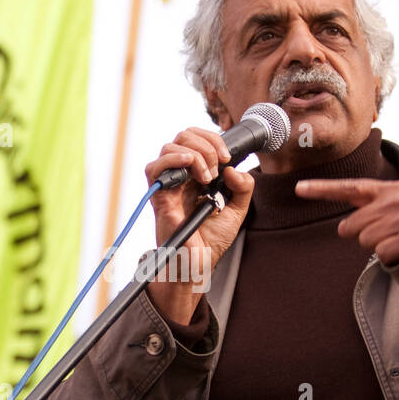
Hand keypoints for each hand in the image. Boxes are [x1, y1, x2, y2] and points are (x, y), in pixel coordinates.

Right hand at [142, 128, 254, 323]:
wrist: (199, 263)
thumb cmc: (212, 240)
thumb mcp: (238, 210)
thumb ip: (243, 187)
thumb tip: (233, 169)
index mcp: (197, 174)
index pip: (198, 140)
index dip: (214, 140)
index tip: (228, 158)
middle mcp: (182, 176)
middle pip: (184, 136)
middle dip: (206, 144)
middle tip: (219, 166)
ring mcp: (169, 185)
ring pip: (170, 147)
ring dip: (194, 153)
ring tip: (206, 176)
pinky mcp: (159, 196)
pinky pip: (154, 168)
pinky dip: (172, 160)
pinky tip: (188, 166)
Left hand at [294, 178, 398, 265]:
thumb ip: (373, 207)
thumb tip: (344, 228)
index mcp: (388, 190)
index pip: (349, 188)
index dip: (321, 189)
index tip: (298, 188)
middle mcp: (392, 201)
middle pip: (352, 226)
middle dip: (363, 234)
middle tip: (387, 232)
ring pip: (364, 241)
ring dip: (379, 246)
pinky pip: (379, 254)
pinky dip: (390, 257)